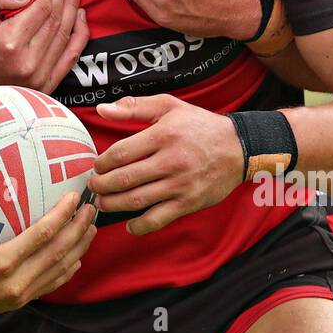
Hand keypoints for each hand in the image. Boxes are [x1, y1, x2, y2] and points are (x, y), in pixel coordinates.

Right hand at [0, 0, 88, 95]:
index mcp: (9, 42)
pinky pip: (70, 56)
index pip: (41, 6)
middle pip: (55, 18)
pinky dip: (79, 34)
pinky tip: (80, 14)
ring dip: (73, 7)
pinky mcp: (46, 86)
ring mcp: (39, 76)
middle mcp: (28, 61)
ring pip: (65, 34)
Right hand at [0, 166, 96, 328]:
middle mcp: (15, 283)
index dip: (62, 215)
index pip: (42, 235)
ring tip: (92, 228)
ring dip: (79, 249)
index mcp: (1, 263)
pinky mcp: (18, 303)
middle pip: (59, 253)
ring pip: (60, 271)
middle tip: (93, 208)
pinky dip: (67, 270)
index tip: (75, 197)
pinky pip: (50, 285)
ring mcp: (19, 296)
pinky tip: (76, 257)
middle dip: (79, 229)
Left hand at [89, 94, 242, 234]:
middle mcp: (171, 161)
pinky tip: (129, 224)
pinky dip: (140, 226)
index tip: (97, 166)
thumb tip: (102, 109)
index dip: (101, 163)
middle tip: (93, 186)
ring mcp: (180, 184)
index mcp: (163, 135)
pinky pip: (158, 219)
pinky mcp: (189, 203)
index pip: (120, 153)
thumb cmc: (200, 125)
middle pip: (124, 178)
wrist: (239, 147)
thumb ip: (134, 107)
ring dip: (113, 205)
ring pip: (137, 200)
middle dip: (101, 185)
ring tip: (102, 203)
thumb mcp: (169, 106)